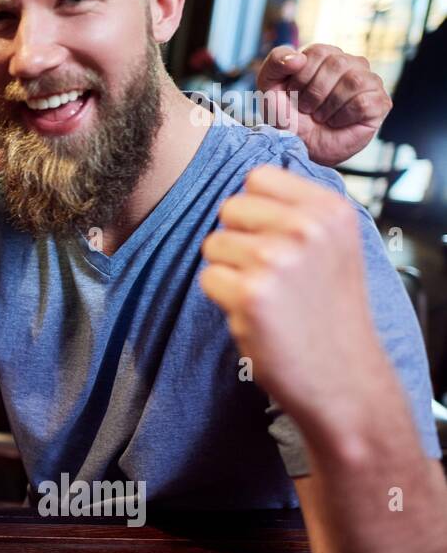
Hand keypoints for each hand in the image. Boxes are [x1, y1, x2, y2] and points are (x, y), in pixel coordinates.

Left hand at [200, 165, 381, 441]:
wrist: (343, 375)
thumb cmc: (329, 311)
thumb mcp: (332, 246)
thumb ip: (295, 211)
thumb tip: (242, 186)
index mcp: (329, 210)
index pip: (258, 177)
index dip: (254, 209)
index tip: (271, 236)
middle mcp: (306, 229)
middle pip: (229, 208)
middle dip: (237, 239)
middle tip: (267, 273)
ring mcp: (277, 260)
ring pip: (213, 243)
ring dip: (229, 270)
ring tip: (265, 295)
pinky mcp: (250, 294)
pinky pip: (208, 278)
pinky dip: (222, 297)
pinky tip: (255, 314)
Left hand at [255, 43, 388, 167]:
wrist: (299, 147)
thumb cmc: (287, 115)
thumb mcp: (269, 86)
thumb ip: (275, 61)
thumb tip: (298, 57)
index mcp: (326, 55)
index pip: (318, 51)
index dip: (300, 77)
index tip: (293, 94)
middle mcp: (351, 63)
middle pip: (337, 63)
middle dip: (313, 93)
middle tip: (307, 108)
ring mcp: (369, 82)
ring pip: (354, 81)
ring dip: (328, 105)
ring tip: (321, 116)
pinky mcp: (380, 103)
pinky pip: (364, 102)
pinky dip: (342, 117)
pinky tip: (336, 122)